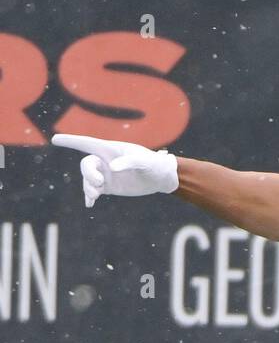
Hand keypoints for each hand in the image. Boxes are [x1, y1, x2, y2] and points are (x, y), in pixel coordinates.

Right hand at [52, 134, 178, 206]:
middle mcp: (104, 160)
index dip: (71, 141)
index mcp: (109, 149)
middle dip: (88, 174)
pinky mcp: (109, 187)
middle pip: (86, 165)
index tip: (55, 139)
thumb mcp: (144, 161)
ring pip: (88, 180)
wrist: (160, 178)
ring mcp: (105, 174)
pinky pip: (93, 191)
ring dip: (88, 188)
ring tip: (94, 196)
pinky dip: (89, 197)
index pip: (86, 143)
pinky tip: (89, 204)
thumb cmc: (153, 164)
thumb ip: (129, 162)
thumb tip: (112, 168)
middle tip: (99, 184)